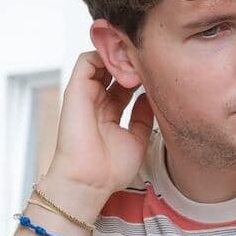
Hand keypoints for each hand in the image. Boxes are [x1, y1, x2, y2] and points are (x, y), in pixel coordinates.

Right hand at [39, 50, 155, 218]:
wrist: (90, 181)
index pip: (125, 84)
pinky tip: (126, 65)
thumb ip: (144, 118)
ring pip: (101, 61)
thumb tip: (151, 97)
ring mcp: (86, 95)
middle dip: (133, 62)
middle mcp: (97, 101)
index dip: (141, 76)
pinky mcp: (75, 90)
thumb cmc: (110, 169)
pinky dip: (105, 55)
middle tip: (153, 62)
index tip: (160, 75)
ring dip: (120, 56)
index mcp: (110, 112)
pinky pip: (86, 60)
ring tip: (140, 60)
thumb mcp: (137, 139)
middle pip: (115, 70)